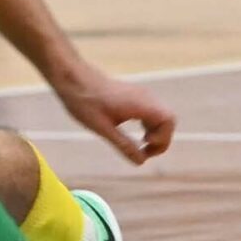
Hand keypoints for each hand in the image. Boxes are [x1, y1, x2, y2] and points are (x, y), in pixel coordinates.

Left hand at [52, 65, 176, 164]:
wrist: (73, 78)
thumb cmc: (85, 102)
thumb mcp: (103, 129)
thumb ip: (124, 145)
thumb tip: (141, 162)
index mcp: (140, 104)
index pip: (168, 122)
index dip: (162, 139)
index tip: (145, 150)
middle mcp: (145, 97)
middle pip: (168, 120)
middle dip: (161, 139)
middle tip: (145, 152)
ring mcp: (141, 95)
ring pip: (160, 116)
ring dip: (155, 133)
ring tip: (140, 145)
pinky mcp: (134, 96)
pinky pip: (151, 112)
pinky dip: (148, 126)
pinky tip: (136, 134)